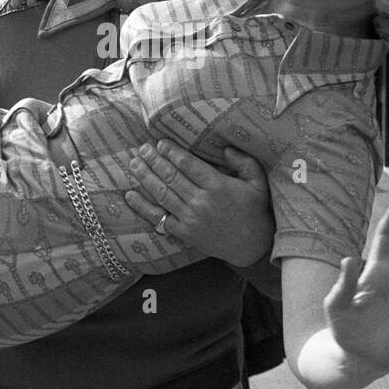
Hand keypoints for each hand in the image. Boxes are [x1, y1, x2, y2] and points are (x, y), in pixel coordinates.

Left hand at [125, 138, 272, 266]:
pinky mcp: (183, 232)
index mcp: (217, 186)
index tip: (160, 143)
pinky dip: (143, 206)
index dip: (172, 152)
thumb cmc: (254, 210)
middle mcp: (201, 201)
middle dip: (154, 160)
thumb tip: (225, 147)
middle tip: (142, 148)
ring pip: (162, 194)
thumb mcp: (257, 182)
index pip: (189, 164)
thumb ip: (244, 161)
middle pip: (171, 176)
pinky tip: (130, 195)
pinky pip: (159, 217)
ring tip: (133, 164)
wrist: (251, 245)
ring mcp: (190, 218)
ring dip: (145, 177)